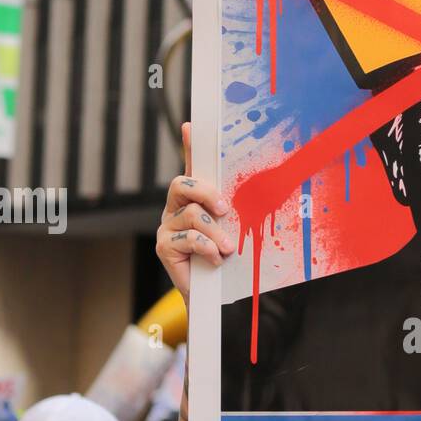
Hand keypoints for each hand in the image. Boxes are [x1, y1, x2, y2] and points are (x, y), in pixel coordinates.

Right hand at [155, 122, 235, 305]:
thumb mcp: (233, 228)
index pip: (191, 167)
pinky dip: (207, 248)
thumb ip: (234, 208)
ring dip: (214, 232)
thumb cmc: (224, 258)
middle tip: (224, 208)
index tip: (191, 126)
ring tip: (226, 248)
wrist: (213, 294)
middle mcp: (175, 208)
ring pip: (190, 215)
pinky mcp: (163, 246)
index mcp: (193, 200)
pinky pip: (187, 237)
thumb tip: (257, 184)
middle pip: (182, 185)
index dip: (189, 147)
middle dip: (206, 193)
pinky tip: (215, 259)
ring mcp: (166, 226)